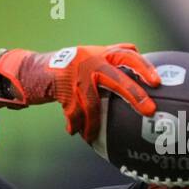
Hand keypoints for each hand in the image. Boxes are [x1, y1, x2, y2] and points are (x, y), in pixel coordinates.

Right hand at [0, 45, 160, 142]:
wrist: (32, 70)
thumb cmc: (67, 68)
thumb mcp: (89, 56)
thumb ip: (110, 57)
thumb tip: (136, 56)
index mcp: (100, 53)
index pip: (127, 55)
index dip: (144, 67)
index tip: (157, 82)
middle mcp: (90, 60)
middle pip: (116, 78)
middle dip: (134, 94)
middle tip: (149, 110)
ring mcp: (76, 73)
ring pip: (92, 103)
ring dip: (93, 123)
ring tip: (93, 135)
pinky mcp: (62, 87)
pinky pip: (74, 111)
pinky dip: (75, 124)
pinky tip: (76, 132)